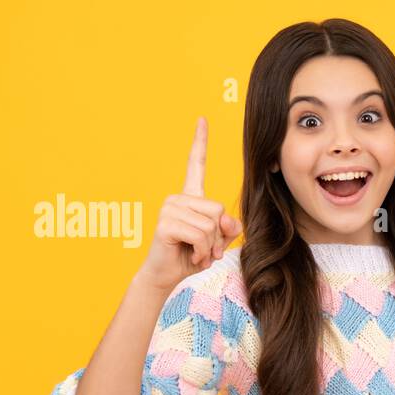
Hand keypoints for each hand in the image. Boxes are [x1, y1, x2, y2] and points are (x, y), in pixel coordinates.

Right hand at [135, 116, 242, 292]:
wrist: (166, 275)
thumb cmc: (192, 256)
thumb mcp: (219, 241)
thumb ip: (229, 227)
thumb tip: (226, 220)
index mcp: (191, 197)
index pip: (195, 164)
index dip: (199, 142)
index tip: (202, 119)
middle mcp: (178, 198)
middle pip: (218, 209)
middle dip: (219, 235)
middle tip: (205, 248)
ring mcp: (169, 208)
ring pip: (211, 225)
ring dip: (210, 247)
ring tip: (197, 253)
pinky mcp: (165, 223)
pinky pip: (200, 236)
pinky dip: (203, 252)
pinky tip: (191, 256)